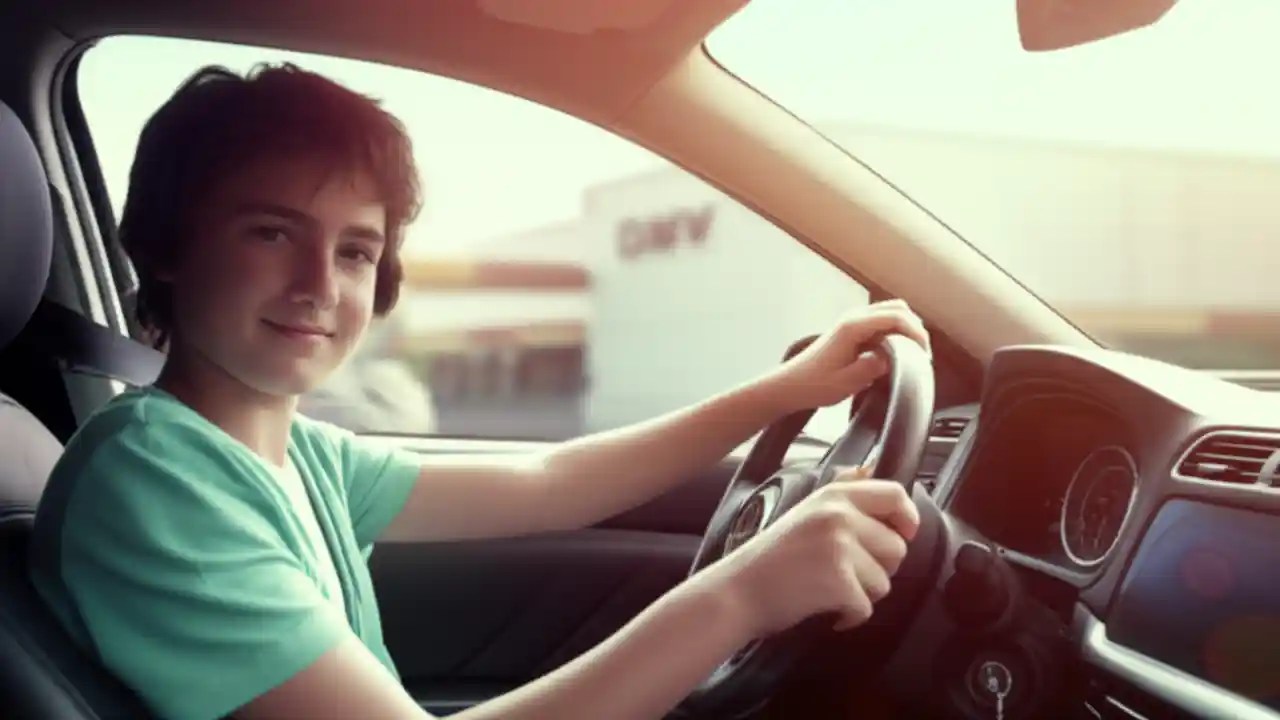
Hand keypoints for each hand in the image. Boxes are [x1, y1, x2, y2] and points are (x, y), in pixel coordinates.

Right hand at [708, 466, 919, 636]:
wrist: (737, 592)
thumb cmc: (770, 557)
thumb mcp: (805, 510)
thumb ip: (842, 489)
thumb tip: (873, 467)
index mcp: (833, 497)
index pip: (894, 494)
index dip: (908, 516)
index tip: (904, 532)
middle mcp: (839, 517)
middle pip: (896, 546)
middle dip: (878, 567)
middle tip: (846, 572)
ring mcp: (839, 549)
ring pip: (884, 581)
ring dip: (862, 593)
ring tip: (830, 588)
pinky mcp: (839, 583)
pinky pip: (867, 608)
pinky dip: (850, 617)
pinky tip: (828, 609)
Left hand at [758, 299, 930, 412]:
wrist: (790, 386)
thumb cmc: (814, 385)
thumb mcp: (847, 382)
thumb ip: (874, 366)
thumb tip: (893, 357)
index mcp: (852, 326)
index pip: (896, 316)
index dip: (916, 333)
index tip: (924, 356)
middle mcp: (853, 318)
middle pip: (897, 308)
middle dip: (915, 328)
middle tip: (922, 355)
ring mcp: (852, 322)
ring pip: (891, 313)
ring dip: (906, 329)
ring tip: (913, 355)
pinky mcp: (852, 331)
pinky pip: (881, 323)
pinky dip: (895, 333)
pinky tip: (896, 355)